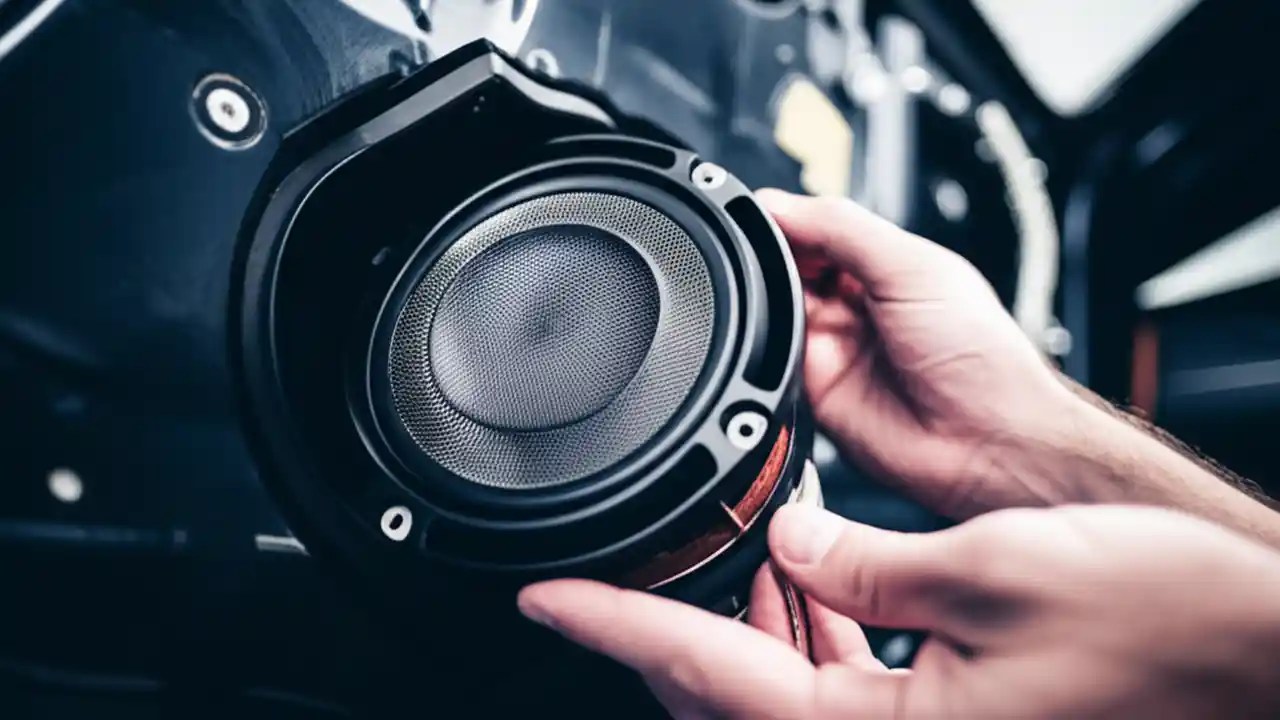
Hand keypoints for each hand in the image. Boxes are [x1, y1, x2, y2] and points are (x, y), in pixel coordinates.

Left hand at [518, 504, 1279, 718]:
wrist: (1259, 655)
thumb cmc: (1161, 625)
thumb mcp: (991, 568)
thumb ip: (863, 560)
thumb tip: (788, 543)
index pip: (706, 672)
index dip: (612, 625)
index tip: (548, 596)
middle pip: (729, 693)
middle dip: (669, 627)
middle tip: (627, 565)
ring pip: (781, 688)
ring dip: (738, 624)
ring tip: (719, 553)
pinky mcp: (952, 719)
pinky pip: (840, 684)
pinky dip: (805, 630)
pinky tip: (803, 576)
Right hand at [756, 189, 1081, 516]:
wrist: (988, 442)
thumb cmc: (981, 357)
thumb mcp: (911, 267)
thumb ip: (841, 228)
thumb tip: (777, 205)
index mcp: (881, 265)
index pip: (814, 229)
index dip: (784, 221)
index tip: (754, 215)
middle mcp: (852, 306)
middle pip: (784, 269)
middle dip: (766, 262)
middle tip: (759, 262)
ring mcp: (832, 349)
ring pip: (770, 314)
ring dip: (762, 306)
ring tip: (776, 303)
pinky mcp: (814, 393)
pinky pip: (767, 365)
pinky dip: (761, 351)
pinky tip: (774, 342)